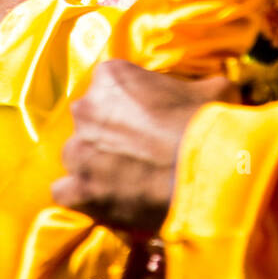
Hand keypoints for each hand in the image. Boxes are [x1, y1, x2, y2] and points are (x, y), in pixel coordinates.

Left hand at [52, 60, 237, 235]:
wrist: (209, 173)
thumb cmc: (209, 125)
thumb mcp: (211, 88)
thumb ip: (195, 83)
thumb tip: (208, 88)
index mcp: (111, 77)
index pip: (109, 87)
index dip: (129, 107)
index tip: (147, 122)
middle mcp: (85, 106)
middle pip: (89, 121)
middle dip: (108, 135)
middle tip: (137, 153)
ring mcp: (78, 149)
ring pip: (77, 155)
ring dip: (94, 166)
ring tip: (124, 181)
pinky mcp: (78, 188)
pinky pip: (66, 192)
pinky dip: (82, 198)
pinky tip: (105, 201)